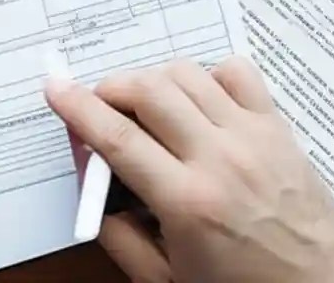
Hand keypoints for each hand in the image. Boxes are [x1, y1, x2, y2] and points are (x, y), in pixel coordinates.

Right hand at [46, 57, 333, 282]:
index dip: (78, 107)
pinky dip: (208, 75)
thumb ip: (119, 234)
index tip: (56, 88)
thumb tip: (94, 184)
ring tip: (146, 107)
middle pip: (149, 90)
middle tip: (100, 104)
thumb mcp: (166, 280)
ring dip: (155, 79)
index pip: (117, 137)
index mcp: (187, 203)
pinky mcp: (277, 126)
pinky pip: (237, 72)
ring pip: (188, 73)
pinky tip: (199, 101)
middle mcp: (219, 158)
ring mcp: (252, 136)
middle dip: (112, 86)